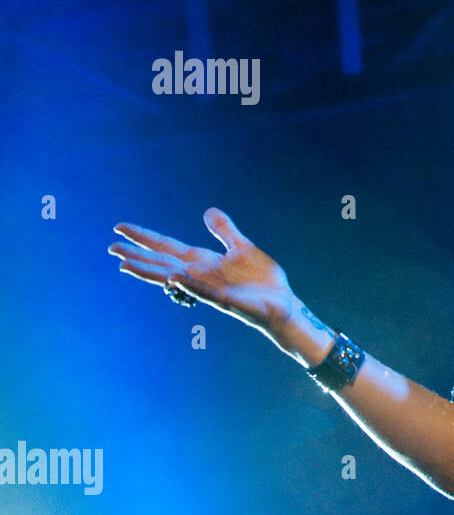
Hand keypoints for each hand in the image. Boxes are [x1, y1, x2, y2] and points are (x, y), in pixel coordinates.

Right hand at [109, 207, 295, 335]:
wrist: (283, 303)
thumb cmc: (262, 281)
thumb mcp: (243, 248)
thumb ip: (225, 231)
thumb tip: (208, 211)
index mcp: (204, 262)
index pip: (168, 247)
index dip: (145, 238)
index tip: (120, 228)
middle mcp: (201, 276)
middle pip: (162, 263)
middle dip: (137, 256)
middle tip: (111, 247)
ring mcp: (211, 289)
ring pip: (174, 280)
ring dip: (151, 273)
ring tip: (126, 265)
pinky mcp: (226, 301)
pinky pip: (204, 292)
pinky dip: (190, 285)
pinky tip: (175, 277)